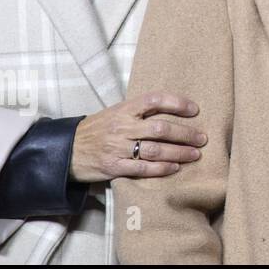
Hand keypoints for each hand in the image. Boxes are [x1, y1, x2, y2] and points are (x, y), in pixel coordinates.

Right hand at [69, 92, 207, 181]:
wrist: (66, 150)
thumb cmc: (97, 130)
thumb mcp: (115, 112)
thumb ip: (139, 111)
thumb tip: (173, 109)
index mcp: (123, 109)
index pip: (154, 100)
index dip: (177, 103)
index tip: (195, 109)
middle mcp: (122, 127)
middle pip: (160, 128)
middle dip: (185, 134)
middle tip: (202, 138)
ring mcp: (117, 148)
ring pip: (155, 149)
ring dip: (179, 153)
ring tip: (195, 154)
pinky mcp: (113, 167)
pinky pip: (143, 168)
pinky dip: (162, 168)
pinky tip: (175, 168)